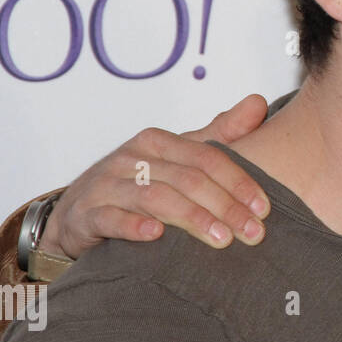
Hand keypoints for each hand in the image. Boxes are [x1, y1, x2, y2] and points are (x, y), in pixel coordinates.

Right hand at [40, 95, 270, 259]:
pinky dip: (134, 226)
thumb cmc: (138, 184)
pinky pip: (110, 218)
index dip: (239, 182)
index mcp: (158, 142)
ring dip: (192, 219)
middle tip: (253, 233)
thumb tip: (258, 102)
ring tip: (222, 240)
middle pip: (188, 179)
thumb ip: (220, 134)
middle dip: (226, 207)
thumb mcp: (178, 158)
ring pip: (155, 198)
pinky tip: (157, 235)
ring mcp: (105, 185)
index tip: (264, 209)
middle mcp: (131, 158)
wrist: (77, 214)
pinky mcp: (85, 214)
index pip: (208, 158)